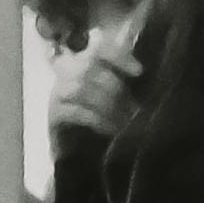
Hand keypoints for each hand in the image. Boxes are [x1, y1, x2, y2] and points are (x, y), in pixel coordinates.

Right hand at [48, 30, 140, 149]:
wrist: (79, 154)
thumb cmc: (103, 120)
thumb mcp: (118, 98)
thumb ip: (127, 84)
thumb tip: (150, 78)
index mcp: (85, 63)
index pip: (98, 49)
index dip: (119, 56)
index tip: (140, 72)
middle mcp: (67, 74)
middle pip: (87, 66)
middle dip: (114, 85)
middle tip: (134, 107)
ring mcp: (56, 94)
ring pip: (78, 88)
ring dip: (107, 104)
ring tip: (125, 120)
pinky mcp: (53, 116)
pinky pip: (73, 112)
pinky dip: (95, 119)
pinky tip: (111, 129)